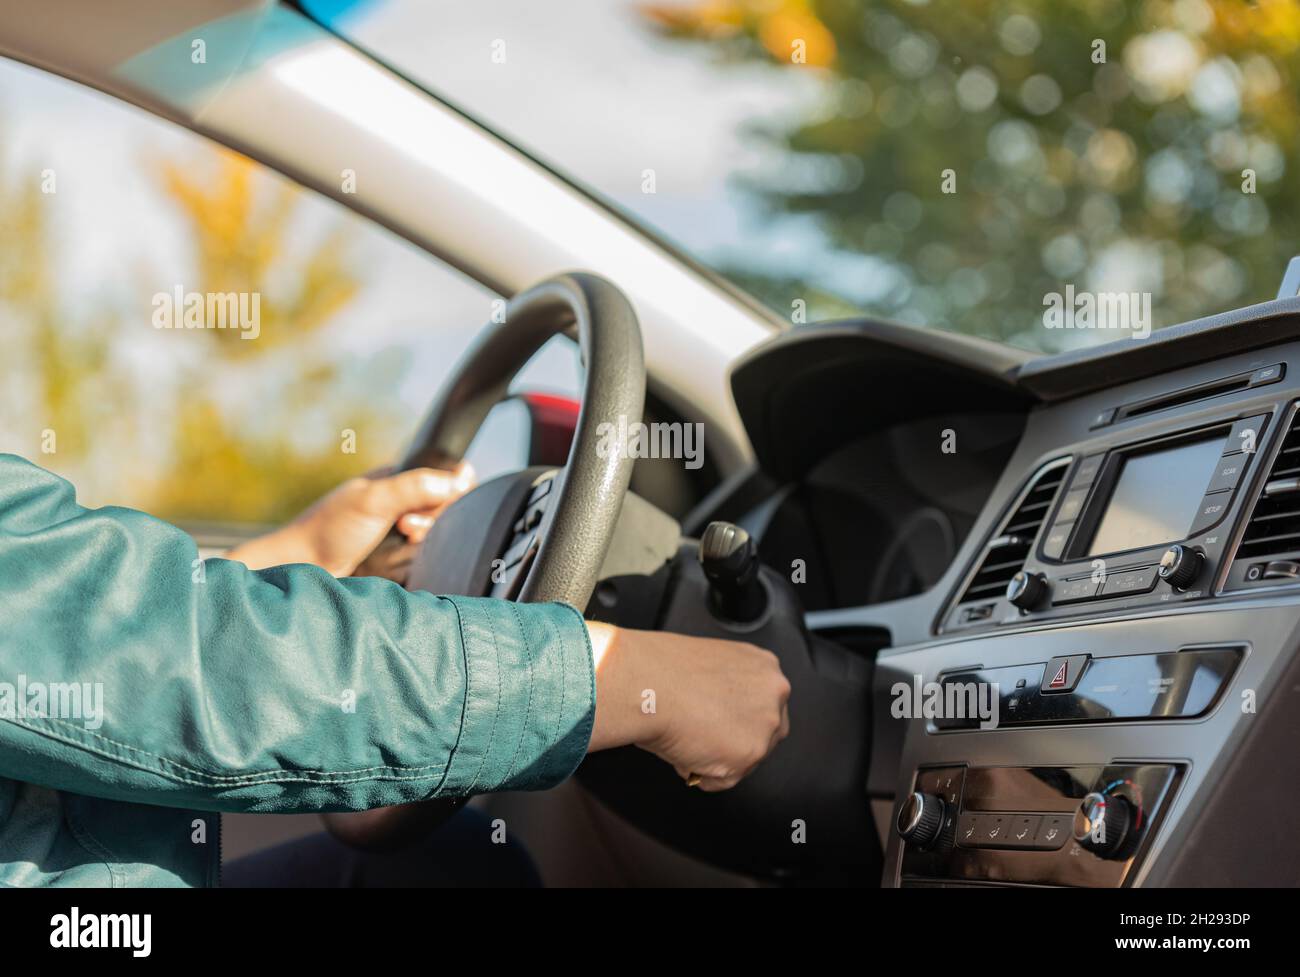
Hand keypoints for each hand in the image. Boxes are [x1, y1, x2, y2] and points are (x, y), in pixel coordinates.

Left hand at [227, 464, 473, 578]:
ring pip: (438, 531)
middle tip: (406, 526)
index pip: (444, 475)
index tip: (435, 500)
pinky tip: (404, 555)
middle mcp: (400, 503)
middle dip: (434, 515)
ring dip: (426, 536)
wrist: (301, 571)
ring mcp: (398, 531)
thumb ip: (415, 487)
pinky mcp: (397, 558)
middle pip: (445, 505)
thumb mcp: (374, 500)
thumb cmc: (328, 530)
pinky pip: (426, 555)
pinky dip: (421, 555)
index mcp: (396, 479)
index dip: (451, 487)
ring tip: (402, 538)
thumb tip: (459, 481)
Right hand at [586, 623, 790, 790]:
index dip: (734, 719)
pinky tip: (683, 750)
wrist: (647, 683)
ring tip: (686, 739)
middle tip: (699, 736)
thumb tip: (716, 715)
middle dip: (731, 742)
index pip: (762, 704)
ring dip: (714, 758)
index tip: (717, 723)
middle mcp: (775, 692)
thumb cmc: (662, 671)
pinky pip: (724, 780)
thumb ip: (727, 690)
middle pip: (762, 733)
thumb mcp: (709, 667)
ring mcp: (766, 724)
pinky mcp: (750, 754)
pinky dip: (701, 773)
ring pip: (744, 758)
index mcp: (764, 665)